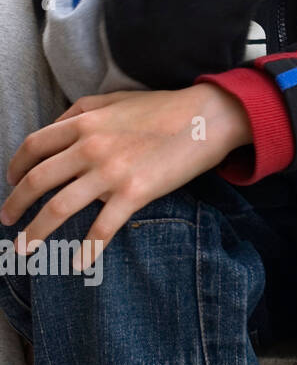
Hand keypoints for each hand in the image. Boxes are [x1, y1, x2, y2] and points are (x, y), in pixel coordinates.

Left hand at [0, 84, 253, 267]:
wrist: (207, 117)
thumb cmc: (164, 107)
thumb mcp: (115, 99)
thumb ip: (80, 111)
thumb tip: (54, 130)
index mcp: (84, 123)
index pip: (33, 147)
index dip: (15, 167)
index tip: (11, 182)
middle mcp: (90, 147)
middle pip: (37, 181)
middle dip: (15, 204)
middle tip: (6, 220)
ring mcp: (111, 172)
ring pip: (59, 208)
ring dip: (35, 232)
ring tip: (24, 249)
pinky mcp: (135, 193)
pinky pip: (103, 227)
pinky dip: (88, 249)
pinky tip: (78, 265)